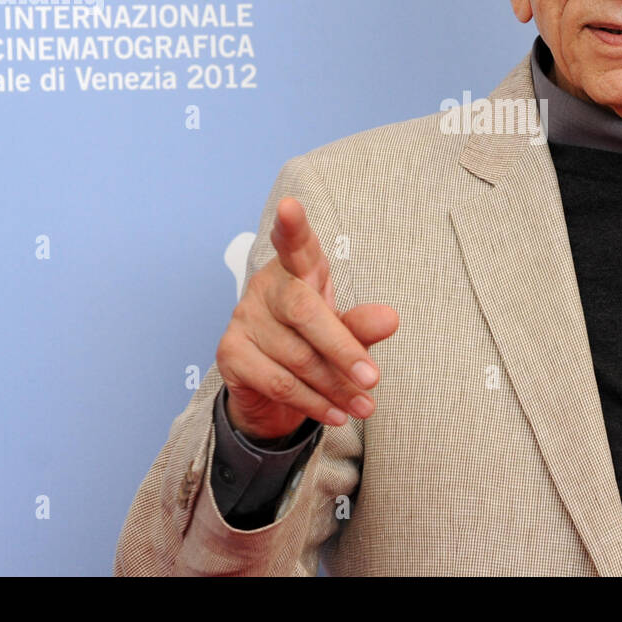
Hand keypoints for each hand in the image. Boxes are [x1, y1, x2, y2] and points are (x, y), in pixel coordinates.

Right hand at [217, 197, 397, 440]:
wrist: (272, 392)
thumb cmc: (314, 345)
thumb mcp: (345, 334)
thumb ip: (362, 326)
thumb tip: (390, 319)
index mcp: (298, 270)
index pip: (296, 244)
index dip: (294, 227)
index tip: (290, 207)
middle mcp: (267, 287)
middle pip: (304, 310)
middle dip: (343, 349)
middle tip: (374, 379)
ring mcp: (244, 319)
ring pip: (296, 356)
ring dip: (336, 387)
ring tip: (365, 406)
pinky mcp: (230, 353)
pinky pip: (278, 382)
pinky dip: (314, 403)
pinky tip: (337, 414)